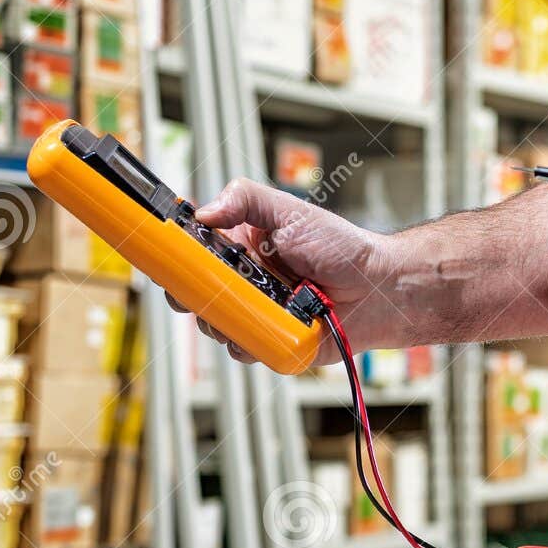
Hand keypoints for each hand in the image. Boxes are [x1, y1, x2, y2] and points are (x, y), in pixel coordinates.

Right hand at [188, 180, 399, 363]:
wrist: (379, 287)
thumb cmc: (340, 247)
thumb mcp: (290, 210)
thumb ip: (245, 199)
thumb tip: (203, 213)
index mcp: (242, 247)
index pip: (196, 253)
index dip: (177, 258)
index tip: (169, 260)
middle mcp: (245, 282)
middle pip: (196, 293)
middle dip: (188, 295)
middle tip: (199, 292)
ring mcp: (258, 313)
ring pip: (216, 324)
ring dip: (218, 320)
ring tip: (243, 308)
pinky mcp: (272, 341)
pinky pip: (244, 348)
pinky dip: (246, 343)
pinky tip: (260, 331)